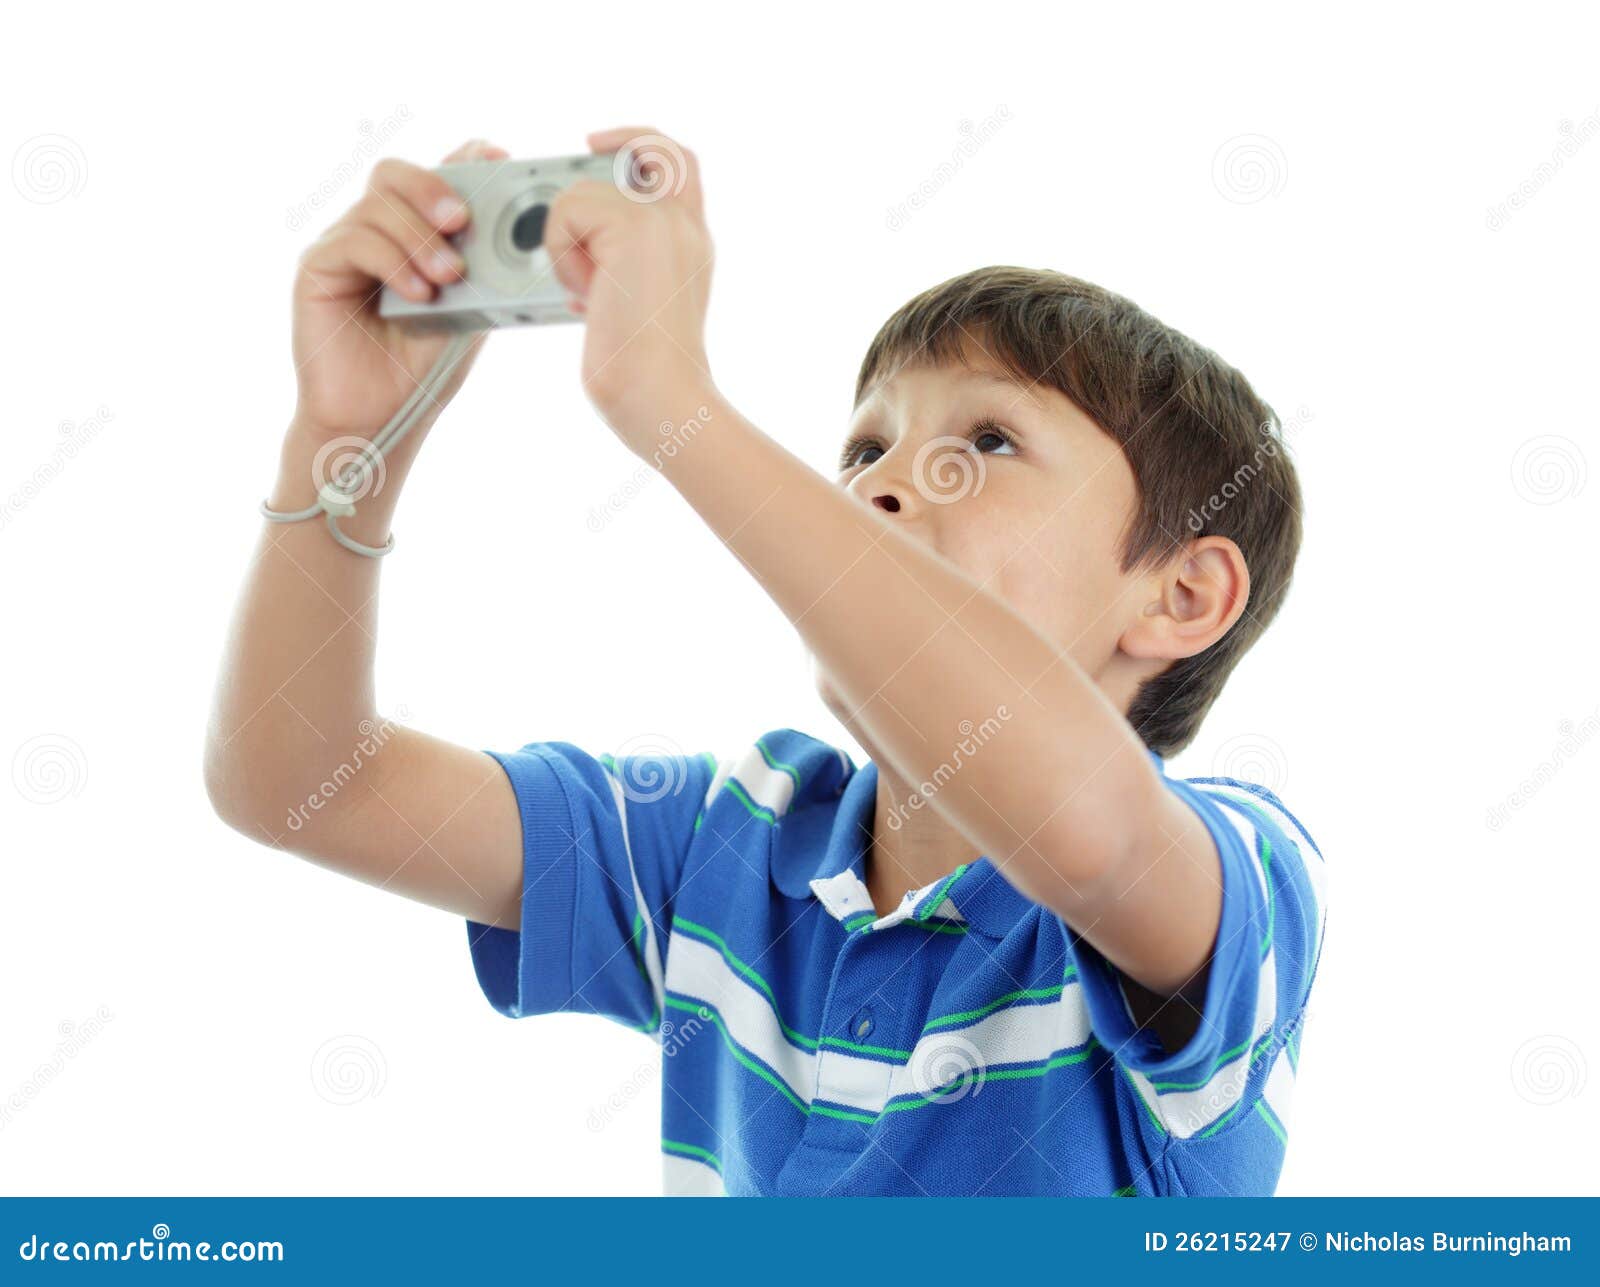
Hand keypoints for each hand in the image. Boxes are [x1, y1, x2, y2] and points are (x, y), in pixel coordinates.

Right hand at [289, 138, 509, 445]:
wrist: (380, 420)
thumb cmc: (422, 369)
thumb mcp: (469, 313)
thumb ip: (483, 270)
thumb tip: (519, 233)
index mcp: (413, 234)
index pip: (433, 175)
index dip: (463, 158)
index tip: (498, 162)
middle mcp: (374, 231)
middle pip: (395, 174)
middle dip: (433, 189)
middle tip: (462, 221)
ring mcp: (342, 246)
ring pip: (376, 208)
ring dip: (418, 238)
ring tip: (446, 278)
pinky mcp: (317, 269)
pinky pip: (354, 241)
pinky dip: (392, 261)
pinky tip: (417, 293)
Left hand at [543, 127, 716, 454]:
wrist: (662, 400)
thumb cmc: (645, 379)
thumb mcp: (634, 309)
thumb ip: (621, 269)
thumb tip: (580, 259)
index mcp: (692, 243)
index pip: (679, 162)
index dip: (640, 141)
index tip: (599, 147)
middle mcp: (686, 225)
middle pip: (655, 145)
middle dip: (611, 147)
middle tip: (581, 167)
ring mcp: (664, 222)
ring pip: (586, 189)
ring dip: (567, 238)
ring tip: (583, 290)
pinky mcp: (635, 229)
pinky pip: (567, 210)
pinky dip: (560, 253)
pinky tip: (580, 296)